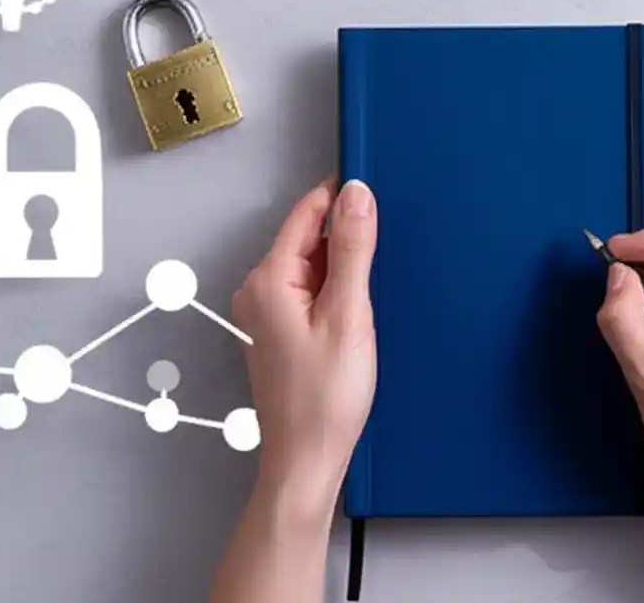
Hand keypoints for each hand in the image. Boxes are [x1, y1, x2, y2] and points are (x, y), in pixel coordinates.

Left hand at [231, 179, 378, 497]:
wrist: (308, 458)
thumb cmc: (324, 399)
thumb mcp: (349, 314)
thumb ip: (353, 249)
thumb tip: (357, 194)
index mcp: (268, 280)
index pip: (306, 213)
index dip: (342, 196)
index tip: (375, 185)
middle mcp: (258, 292)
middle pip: (308, 238)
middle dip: (347, 235)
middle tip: (385, 250)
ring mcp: (266, 314)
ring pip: (311, 266)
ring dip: (344, 267)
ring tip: (372, 293)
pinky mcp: (279, 333)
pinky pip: (310, 292)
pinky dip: (336, 292)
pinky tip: (359, 314)